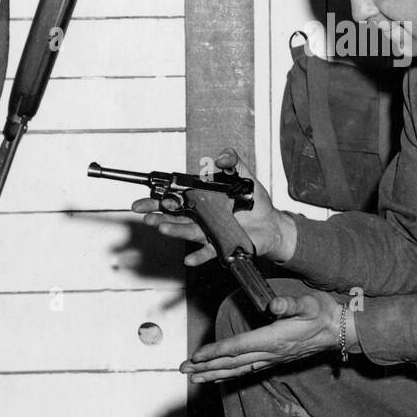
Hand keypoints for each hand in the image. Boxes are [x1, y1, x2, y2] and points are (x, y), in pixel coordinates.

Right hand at [131, 148, 296, 265]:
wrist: (271, 223)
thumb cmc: (254, 202)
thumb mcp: (244, 177)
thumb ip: (232, 163)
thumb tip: (221, 157)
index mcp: (203, 199)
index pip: (177, 197)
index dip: (160, 197)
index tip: (147, 197)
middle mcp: (202, 216)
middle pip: (176, 216)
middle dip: (158, 214)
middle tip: (146, 214)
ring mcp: (211, 231)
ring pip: (188, 232)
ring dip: (175, 231)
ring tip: (162, 227)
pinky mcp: (223, 244)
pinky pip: (209, 252)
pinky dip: (199, 256)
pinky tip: (189, 259)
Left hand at [181, 291, 345, 382]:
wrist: (340, 331)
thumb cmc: (323, 313)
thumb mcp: (308, 304)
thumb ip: (290, 304)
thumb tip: (274, 305)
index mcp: (274, 339)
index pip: (238, 347)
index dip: (216, 352)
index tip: (196, 356)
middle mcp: (270, 353)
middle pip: (232, 362)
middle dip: (206, 366)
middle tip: (183, 370)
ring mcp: (272, 359)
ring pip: (237, 370)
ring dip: (214, 373)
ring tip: (194, 377)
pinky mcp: (275, 360)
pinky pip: (247, 370)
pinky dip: (230, 374)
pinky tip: (219, 376)